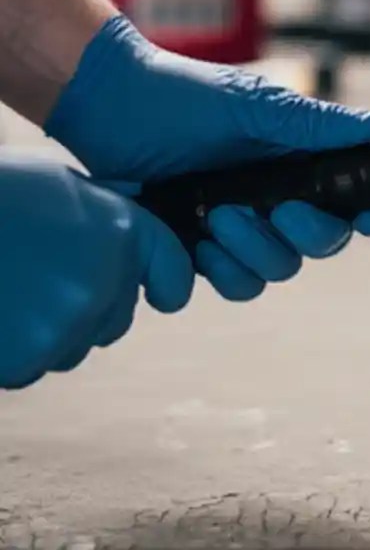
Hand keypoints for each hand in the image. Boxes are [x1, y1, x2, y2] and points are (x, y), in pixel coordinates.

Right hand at [0, 154, 193, 389]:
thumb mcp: (56, 181)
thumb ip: (103, 208)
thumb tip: (130, 216)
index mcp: (123, 230)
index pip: (174, 274)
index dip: (165, 285)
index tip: (157, 295)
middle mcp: (108, 279)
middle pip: (117, 319)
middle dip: (87, 310)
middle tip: (34, 281)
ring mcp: (69, 322)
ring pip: (72, 348)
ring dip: (44, 333)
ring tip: (7, 292)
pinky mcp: (28, 357)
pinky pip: (29, 368)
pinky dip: (9, 352)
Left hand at [43, 16, 369, 301]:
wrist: (106, 103)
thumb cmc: (182, 94)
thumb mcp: (255, 104)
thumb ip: (318, 123)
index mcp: (301, 168)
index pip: (355, 205)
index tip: (367, 217)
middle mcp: (275, 203)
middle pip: (320, 247)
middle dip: (304, 235)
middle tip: (273, 210)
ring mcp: (236, 231)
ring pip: (271, 273)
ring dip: (250, 253)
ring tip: (214, 215)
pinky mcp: (192, 251)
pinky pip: (216, 286)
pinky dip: (202, 273)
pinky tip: (183, 240)